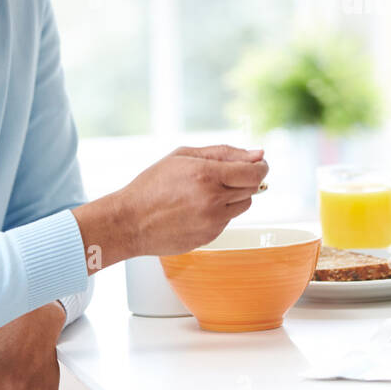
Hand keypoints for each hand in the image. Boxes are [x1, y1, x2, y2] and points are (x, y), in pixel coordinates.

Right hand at [121, 144, 267, 256]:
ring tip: (209, 191)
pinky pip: (228, 220)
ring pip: (244, 205)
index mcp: (207, 175)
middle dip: (248, 178)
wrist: (130, 222)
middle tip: (232, 173)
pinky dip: (221, 211)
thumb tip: (258, 153)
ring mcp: (213, 222)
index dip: (261, 166)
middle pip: (253, 188)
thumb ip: (224, 152)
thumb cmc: (153, 185)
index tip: (258, 163)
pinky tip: (198, 207)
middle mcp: (213, 200)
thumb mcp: (183, 156)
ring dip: (236, 195)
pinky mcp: (210, 237)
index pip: (254, 172)